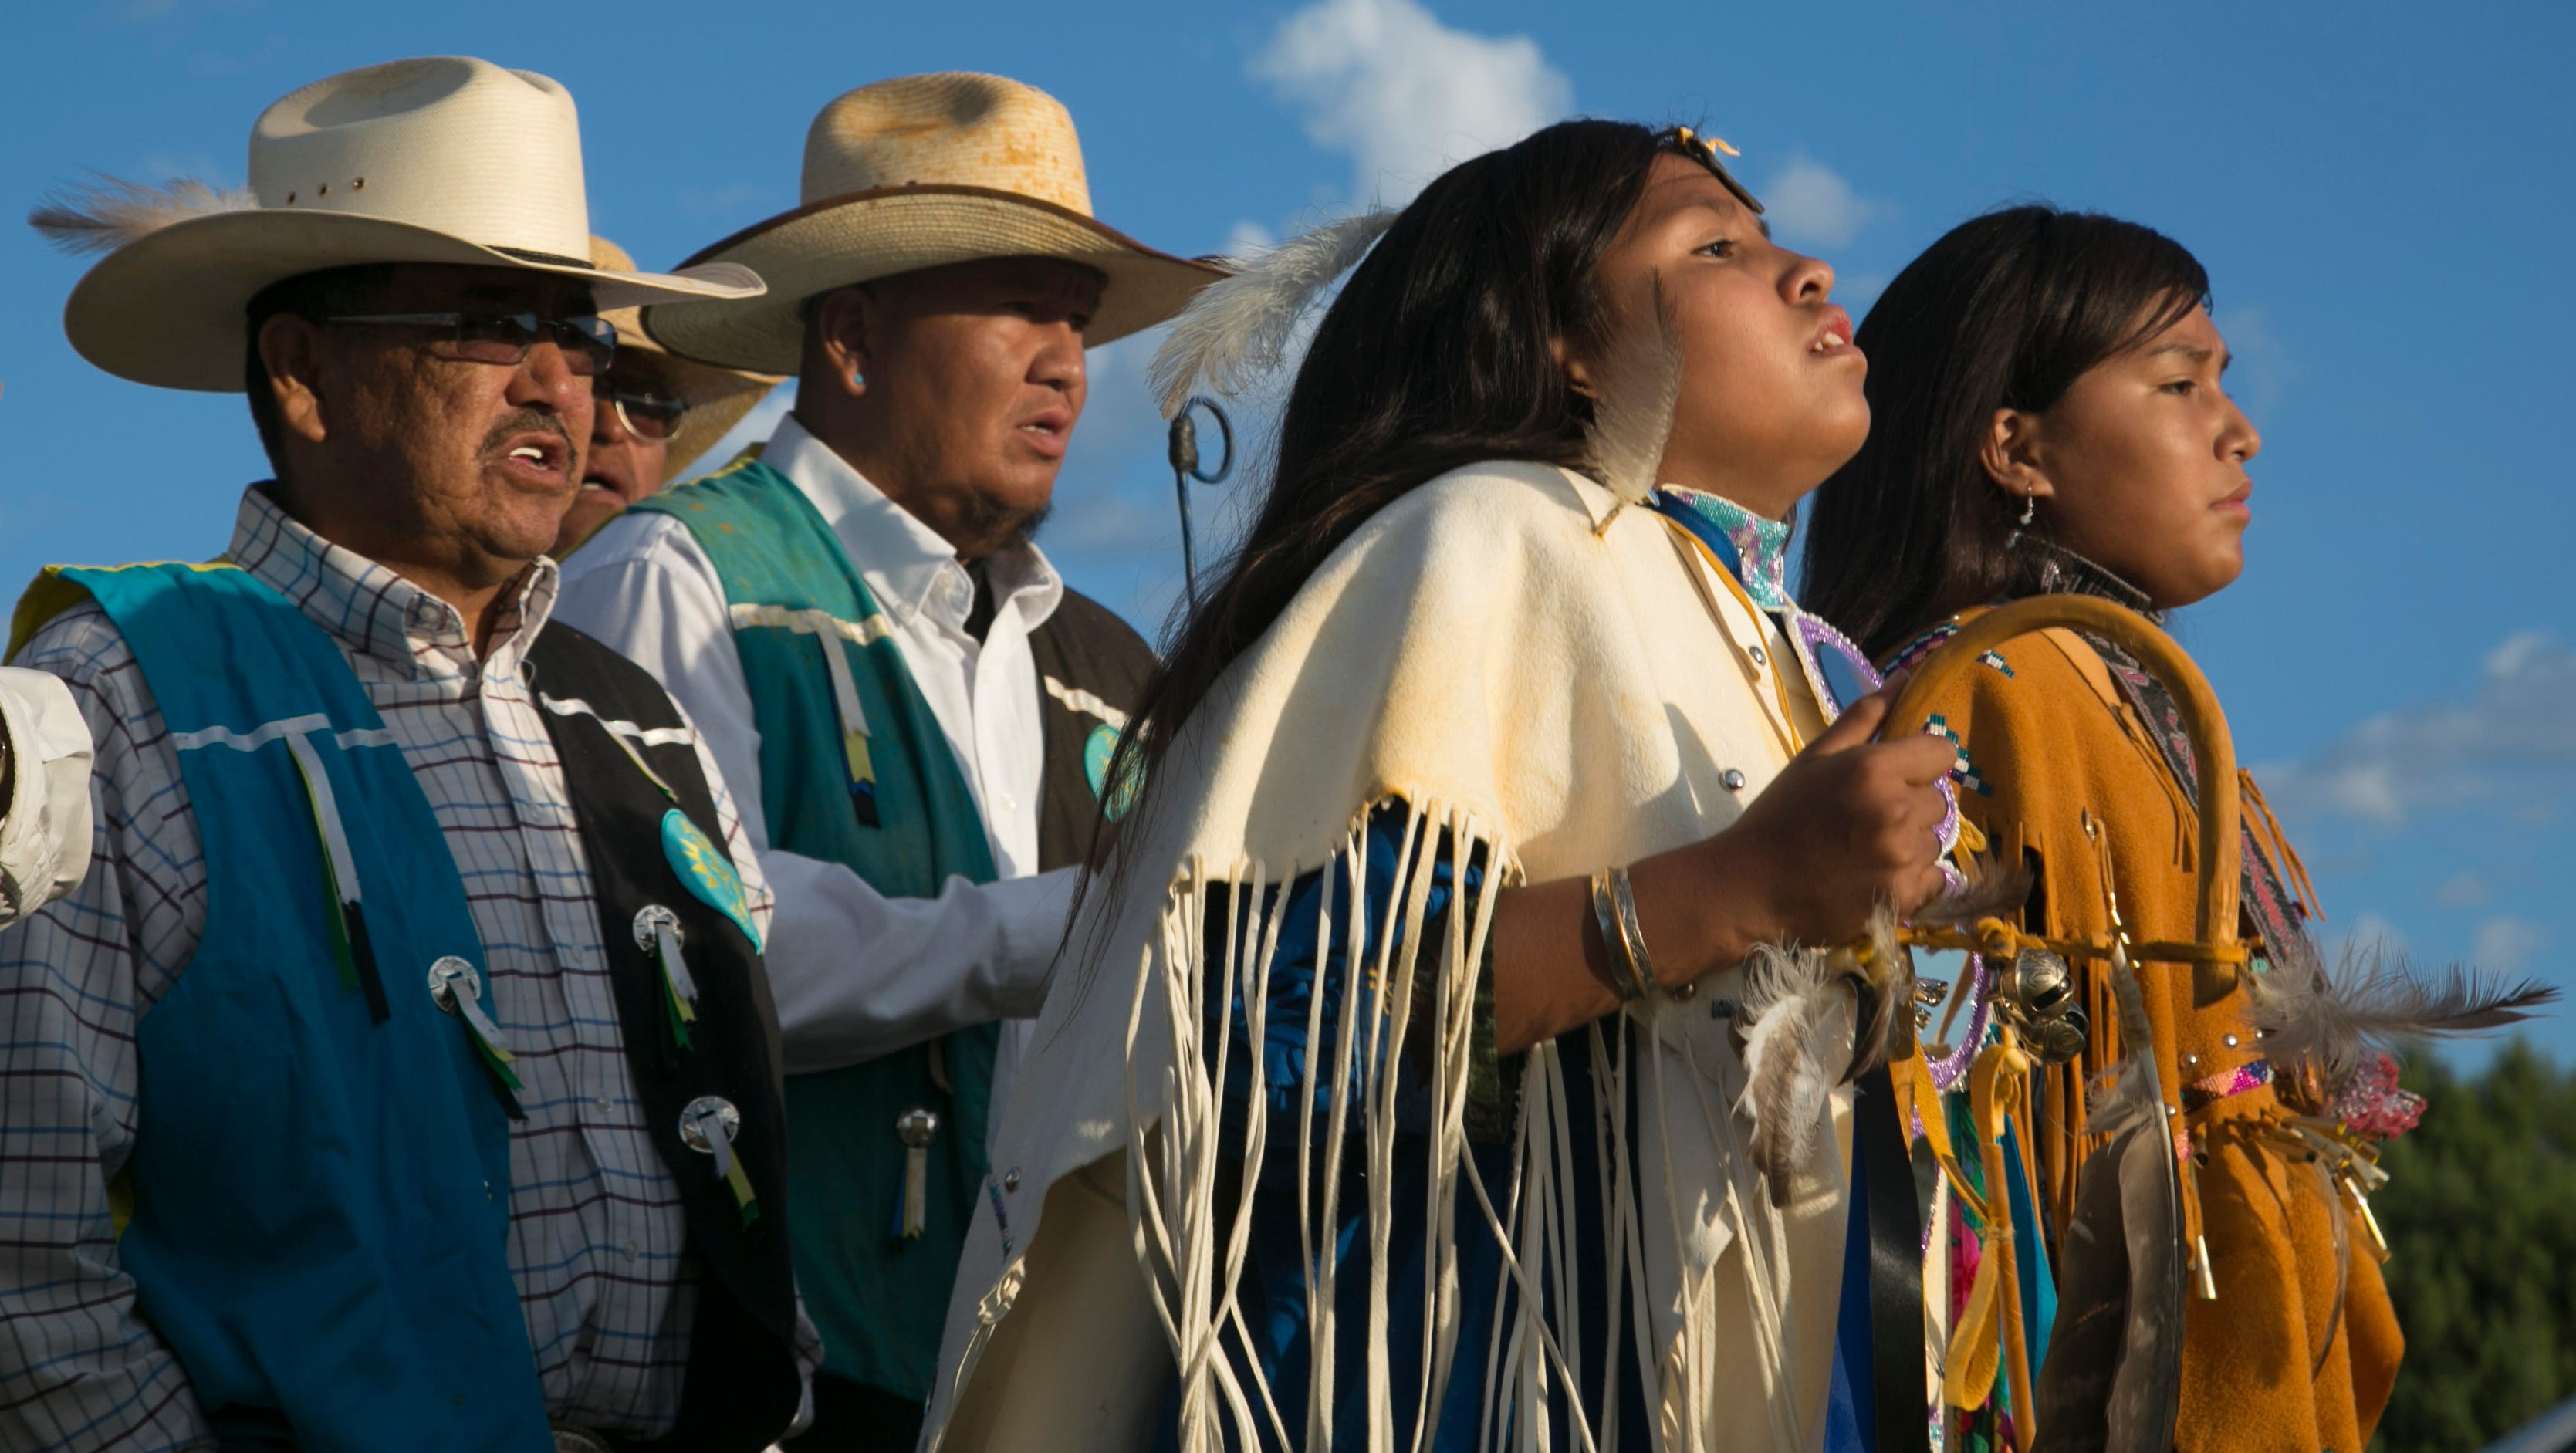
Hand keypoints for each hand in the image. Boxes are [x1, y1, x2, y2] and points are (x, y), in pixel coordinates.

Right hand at [1691, 683, 1954, 948]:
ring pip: (1935, 842)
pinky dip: (1912, 880)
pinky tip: (1875, 876)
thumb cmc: (1780, 816)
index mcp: (1873, 769)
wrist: (1750, 885)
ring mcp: (1901, 857)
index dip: (1920, 764)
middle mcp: (1894, 810)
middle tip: (1867, 820)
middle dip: (1910, 806)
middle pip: (1939, 801)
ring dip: (1910, 845)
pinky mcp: (1903, 897)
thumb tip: (1905, 676)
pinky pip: (1935, 880)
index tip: (1895, 777)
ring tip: (1865, 851)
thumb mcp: (1815, 757)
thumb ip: (1865, 715)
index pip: (1942, 753)